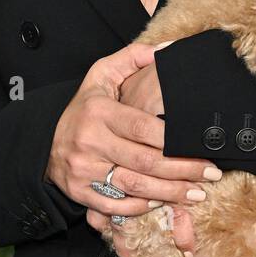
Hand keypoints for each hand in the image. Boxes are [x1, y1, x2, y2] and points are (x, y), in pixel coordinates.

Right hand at [45, 42, 220, 253]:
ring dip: (170, 193)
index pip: (142, 128)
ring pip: (134, 186)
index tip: (202, 147)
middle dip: (183, 170)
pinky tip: (163, 203)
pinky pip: (116, 205)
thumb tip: (168, 49)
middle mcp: (90, 141)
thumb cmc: (84, 107)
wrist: (44, 140)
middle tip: (211, 175)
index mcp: (99, 111)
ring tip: (197, 193)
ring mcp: (83, 170)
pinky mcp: (79, 192)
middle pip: (145, 161)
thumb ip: (133, 58)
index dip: (175, 141)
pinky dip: (142, 207)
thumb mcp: (101, 75)